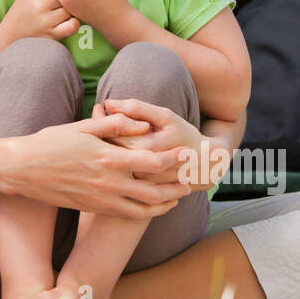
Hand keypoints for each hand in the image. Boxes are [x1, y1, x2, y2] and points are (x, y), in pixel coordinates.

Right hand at [1, 117, 190, 219]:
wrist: (22, 169)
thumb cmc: (50, 142)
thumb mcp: (83, 126)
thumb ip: (115, 125)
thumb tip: (143, 123)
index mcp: (108, 159)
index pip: (152, 162)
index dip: (173, 159)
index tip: (187, 153)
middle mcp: (108, 183)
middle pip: (153, 192)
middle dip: (175, 187)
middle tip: (190, 182)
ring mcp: (100, 199)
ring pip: (142, 209)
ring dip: (163, 205)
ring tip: (176, 198)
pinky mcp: (92, 208)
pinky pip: (125, 215)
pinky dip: (143, 213)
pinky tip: (149, 207)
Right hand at [2, 0, 79, 41]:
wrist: (8, 38)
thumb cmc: (20, 16)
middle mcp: (39, 6)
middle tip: (71, 0)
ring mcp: (46, 21)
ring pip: (70, 9)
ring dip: (73, 10)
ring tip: (71, 10)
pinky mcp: (51, 35)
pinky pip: (72, 26)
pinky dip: (75, 23)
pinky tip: (70, 21)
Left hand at [97, 98, 219, 188]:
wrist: (204, 167)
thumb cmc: (182, 136)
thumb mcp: (165, 117)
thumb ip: (137, 108)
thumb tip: (108, 102)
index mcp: (144, 148)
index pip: (112, 134)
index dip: (101, 119)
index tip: (98, 109)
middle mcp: (139, 170)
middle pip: (109, 151)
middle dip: (99, 134)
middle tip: (95, 119)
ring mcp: (139, 185)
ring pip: (112, 166)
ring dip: (103, 150)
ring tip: (101, 134)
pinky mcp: (140, 195)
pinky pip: (119, 178)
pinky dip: (113, 163)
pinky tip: (113, 152)